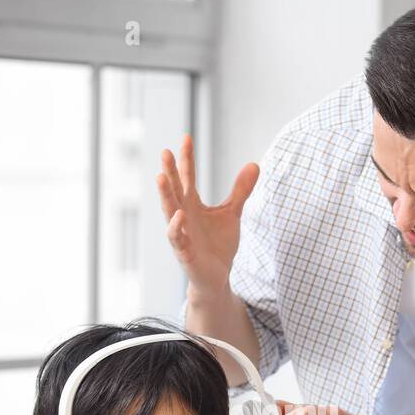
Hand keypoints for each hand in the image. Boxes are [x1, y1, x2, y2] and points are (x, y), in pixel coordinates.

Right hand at [156, 133, 258, 300]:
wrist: (217, 277)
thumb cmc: (218, 245)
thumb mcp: (232, 213)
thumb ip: (240, 190)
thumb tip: (254, 163)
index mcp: (192, 205)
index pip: (188, 178)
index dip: (187, 159)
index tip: (186, 137)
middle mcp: (183, 216)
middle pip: (175, 190)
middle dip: (170, 172)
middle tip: (165, 152)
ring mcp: (182, 233)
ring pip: (169, 211)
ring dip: (165, 195)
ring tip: (160, 177)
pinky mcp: (184, 252)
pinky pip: (177, 238)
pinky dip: (176, 227)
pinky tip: (179, 214)